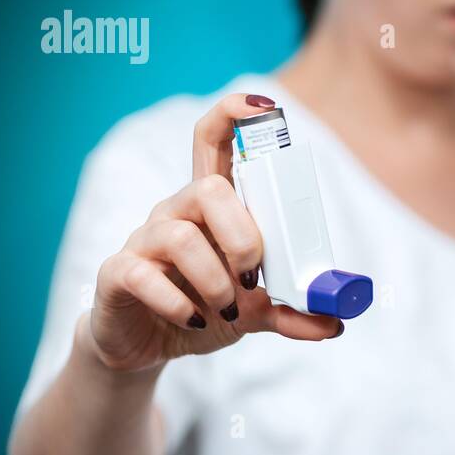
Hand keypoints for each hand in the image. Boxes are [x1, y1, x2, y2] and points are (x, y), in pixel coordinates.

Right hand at [87, 93, 341, 372]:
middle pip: (208, 188)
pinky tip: (194, 320)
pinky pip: (144, 275)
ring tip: (227, 309)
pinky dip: (178, 303)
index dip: (234, 114)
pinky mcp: (118, 273)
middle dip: (243, 236)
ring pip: (180, 236)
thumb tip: (336, 321)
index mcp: (211, 207)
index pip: (215, 141)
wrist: (146, 346)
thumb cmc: (201, 309)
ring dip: (215, 280)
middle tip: (252, 278)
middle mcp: (176, 212)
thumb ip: (292, 311)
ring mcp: (145, 240)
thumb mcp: (255, 312)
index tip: (266, 108)